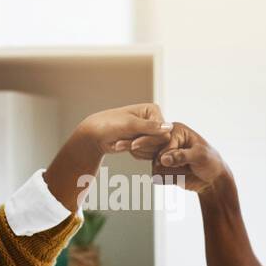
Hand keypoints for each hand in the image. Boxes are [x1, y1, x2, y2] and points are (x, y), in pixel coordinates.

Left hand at [44, 103, 170, 212]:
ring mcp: (150, 133)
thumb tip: (170, 127)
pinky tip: (124, 147)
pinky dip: (136, 154)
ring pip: (154, 150)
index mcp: (152, 110)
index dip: (149, 140)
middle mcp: (154, 120)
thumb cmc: (109, 124)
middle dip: (141, 145)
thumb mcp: (129, 124)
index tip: (134, 142)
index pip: (163, 132)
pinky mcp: (145, 143)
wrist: (95, 135)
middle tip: (124, 143)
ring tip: (121, 143)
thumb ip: (150, 127)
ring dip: (136, 150)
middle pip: (160, 142)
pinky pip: (148, 154)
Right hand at [150, 122, 229, 193]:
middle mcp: (167, 141)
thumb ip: (181, 156)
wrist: (213, 179)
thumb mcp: (200, 156)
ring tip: (185, 169)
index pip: (162, 143)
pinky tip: (180, 175)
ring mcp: (163, 154)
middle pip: (155, 154)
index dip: (171, 155)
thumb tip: (164, 159)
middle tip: (185, 166)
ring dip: (170, 173)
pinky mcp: (162, 167)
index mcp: (176, 130)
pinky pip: (157, 176)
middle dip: (170, 165)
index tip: (184, 160)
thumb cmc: (211, 162)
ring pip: (155, 167)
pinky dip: (169, 179)